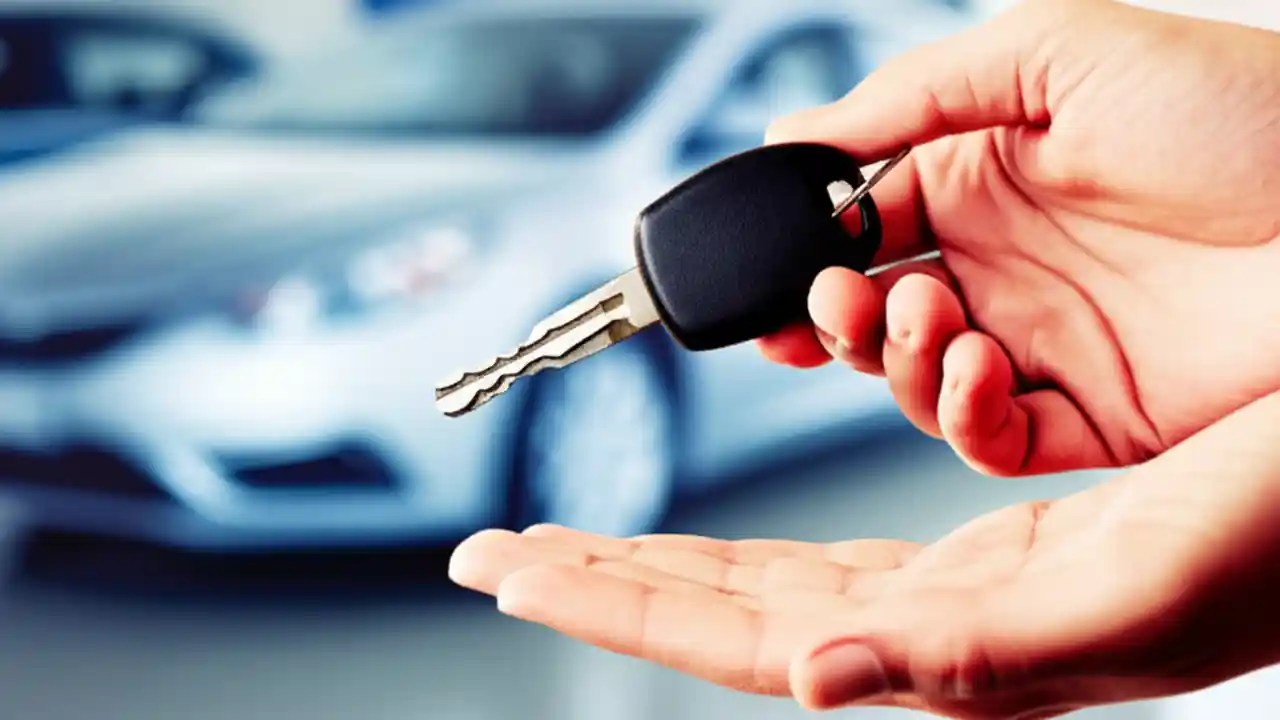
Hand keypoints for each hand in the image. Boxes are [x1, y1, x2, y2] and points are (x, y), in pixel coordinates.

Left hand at [451, 391, 1279, 717]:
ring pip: (762, 586)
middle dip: (602, 581)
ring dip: (657, 562)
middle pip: (723, 612)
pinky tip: (710, 550)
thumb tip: (813, 678)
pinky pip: (827, 556)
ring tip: (565, 544)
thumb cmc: (1270, 545)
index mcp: (945, 649)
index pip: (737, 637)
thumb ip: (968, 655)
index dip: (617, 605)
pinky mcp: (980, 551)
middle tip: (494, 555)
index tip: (512, 574)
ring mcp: (949, 596)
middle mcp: (929, 632)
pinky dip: (749, 547)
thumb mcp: (1126, 599)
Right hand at [759, 0, 1279, 476]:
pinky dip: (960, 415)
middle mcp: (1004, 266)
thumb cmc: (1242, 113)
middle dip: (829, 318)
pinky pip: (989, 439)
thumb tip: (792, 137)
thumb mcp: (1060, 52)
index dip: (804, 249)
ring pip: (914, 381)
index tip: (766, 263)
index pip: (862, 223)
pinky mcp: (1088, 417)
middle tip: (832, 301)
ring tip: (926, 314)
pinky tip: (979, 366)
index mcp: (986, 179)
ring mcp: (1041, 344)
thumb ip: (916, 92)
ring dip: (894, 359)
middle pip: (872, 312)